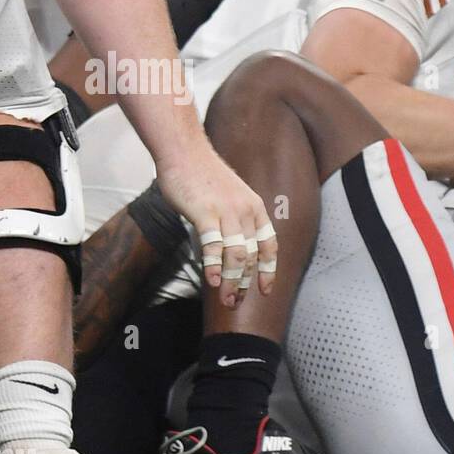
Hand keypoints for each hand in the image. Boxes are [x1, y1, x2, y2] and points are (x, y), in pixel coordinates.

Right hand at [154, 143, 277, 306]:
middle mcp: (246, 212)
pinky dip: (214, 266)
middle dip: (246, 284)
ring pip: (236, 255)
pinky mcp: (205, 212)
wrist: (184, 151)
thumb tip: (232, 247)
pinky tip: (213, 281)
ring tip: (227, 300)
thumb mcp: (230, 196)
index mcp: (255, 208)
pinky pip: (213, 245)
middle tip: (236, 302)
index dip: (268, 270)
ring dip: (233, 282)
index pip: (268, 245)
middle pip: (251, 256)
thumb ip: (235, 220)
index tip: (265, 290)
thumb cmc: (203, 176)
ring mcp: (226, 212)